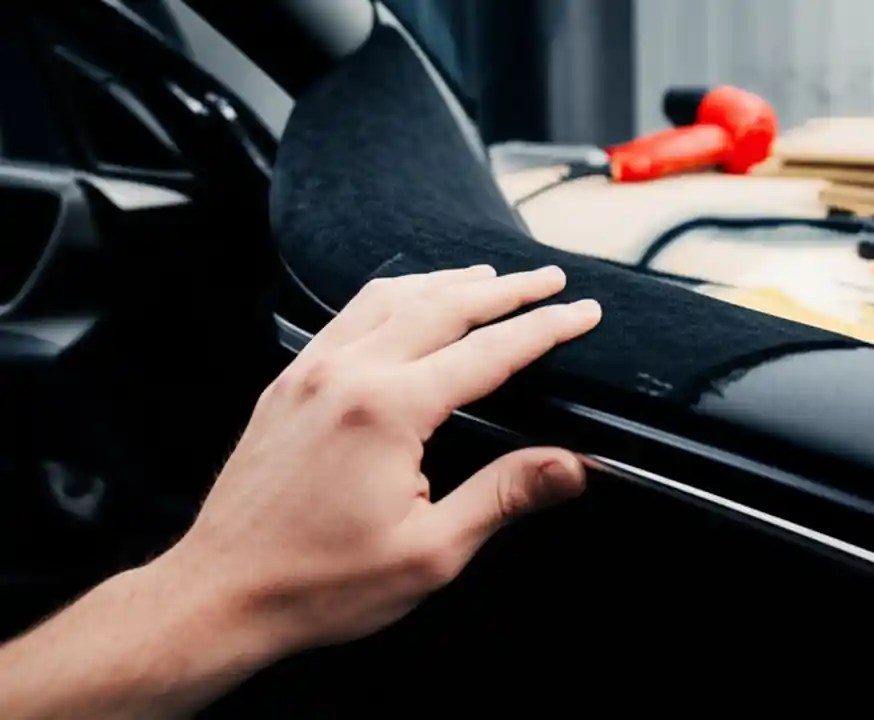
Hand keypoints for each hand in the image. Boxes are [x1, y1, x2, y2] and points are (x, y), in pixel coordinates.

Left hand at [157, 264, 600, 655]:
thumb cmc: (320, 584)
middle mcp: (347, 374)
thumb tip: (572, 465)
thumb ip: (505, 496)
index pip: (489, 352)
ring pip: (390, 297)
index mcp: (388, 410)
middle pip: (442, 305)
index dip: (545, 328)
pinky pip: (347, 316)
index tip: (582, 312)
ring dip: (447, 281)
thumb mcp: (430, 551)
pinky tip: (404, 303)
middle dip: (506, 288)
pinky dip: (392, 295)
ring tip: (487, 277)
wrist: (218, 596)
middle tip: (549, 278)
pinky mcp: (286, 385)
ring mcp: (310, 373)